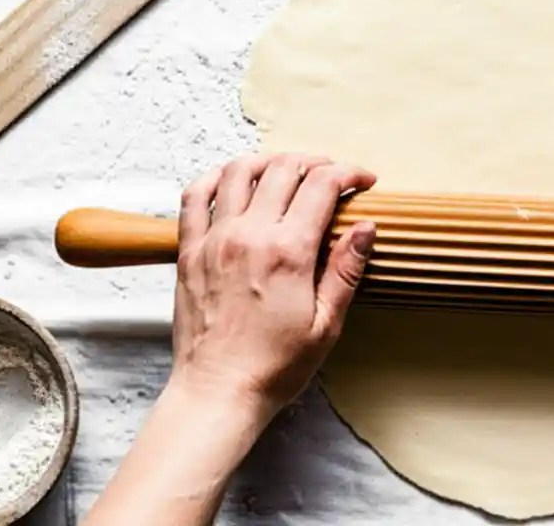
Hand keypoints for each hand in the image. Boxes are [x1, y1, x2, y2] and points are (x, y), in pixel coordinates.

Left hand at [170, 153, 376, 419]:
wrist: (218, 392)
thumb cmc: (274, 367)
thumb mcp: (326, 324)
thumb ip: (345, 270)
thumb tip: (365, 227)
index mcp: (287, 252)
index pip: (322, 186)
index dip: (348, 173)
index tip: (363, 181)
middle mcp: (248, 236)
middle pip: (283, 169)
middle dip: (315, 162)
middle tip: (331, 174)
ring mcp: (214, 240)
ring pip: (238, 171)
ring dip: (268, 160)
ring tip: (287, 169)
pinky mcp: (189, 252)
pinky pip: (194, 196)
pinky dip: (214, 177)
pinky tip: (232, 179)